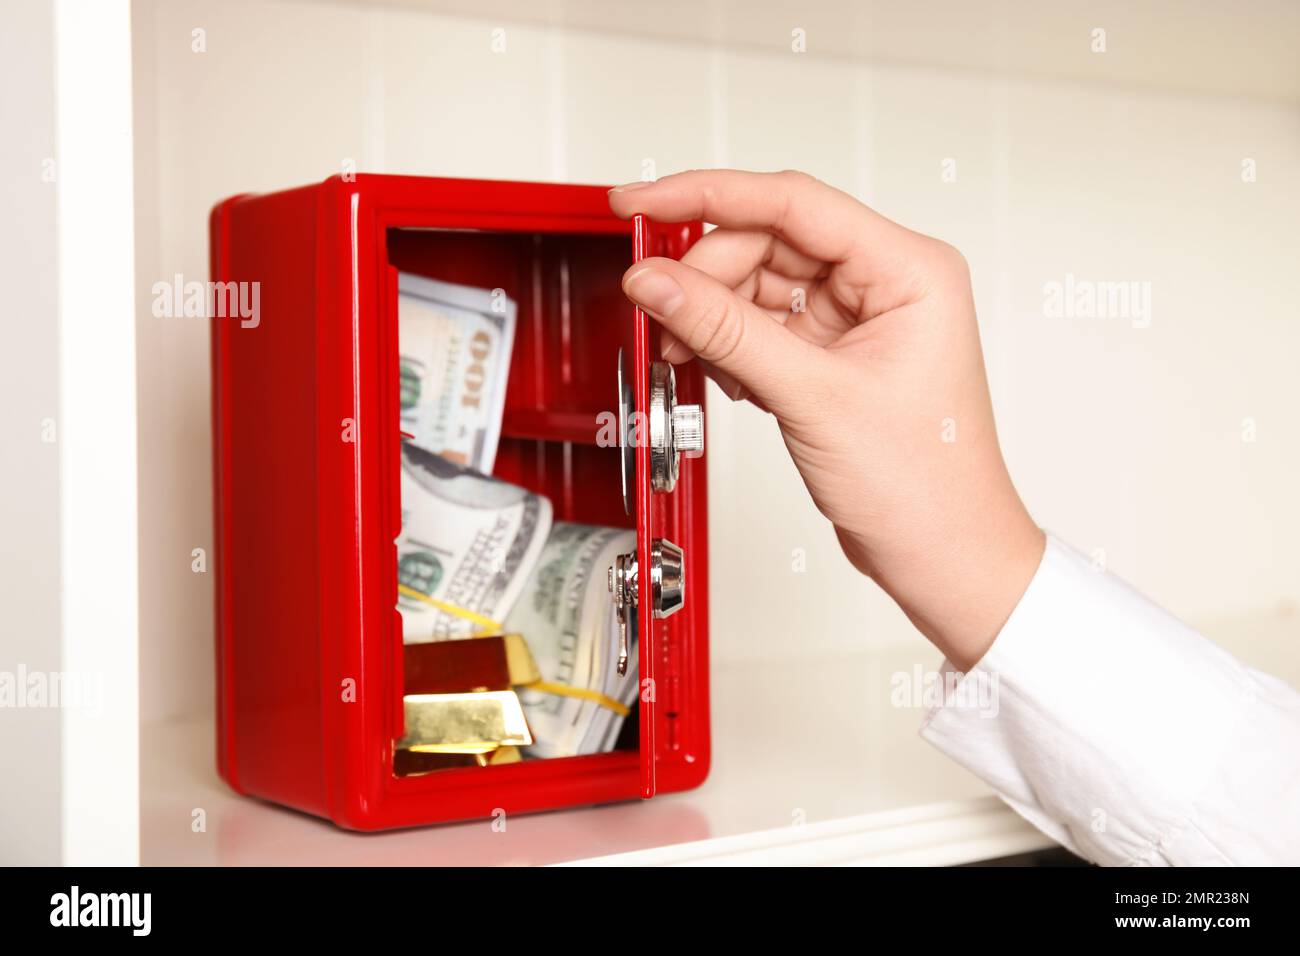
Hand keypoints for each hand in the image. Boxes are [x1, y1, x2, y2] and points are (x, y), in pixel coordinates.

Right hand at [609, 170, 1043, 669]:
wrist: (942, 555)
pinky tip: (722, 372)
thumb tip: (658, 280)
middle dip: (706, 275)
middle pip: (769, 242)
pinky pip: (764, 325)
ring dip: (712, 314)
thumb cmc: (924, 485)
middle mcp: (887, 283)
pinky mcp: (835, 354)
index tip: (644, 200)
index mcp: (910, 269)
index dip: (707, 195)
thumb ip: (726, 330)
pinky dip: (731, 344)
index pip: (792, 203)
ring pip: (760, 284)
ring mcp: (859, 319)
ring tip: (684, 349)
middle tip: (656, 302)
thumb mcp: (813, 397)